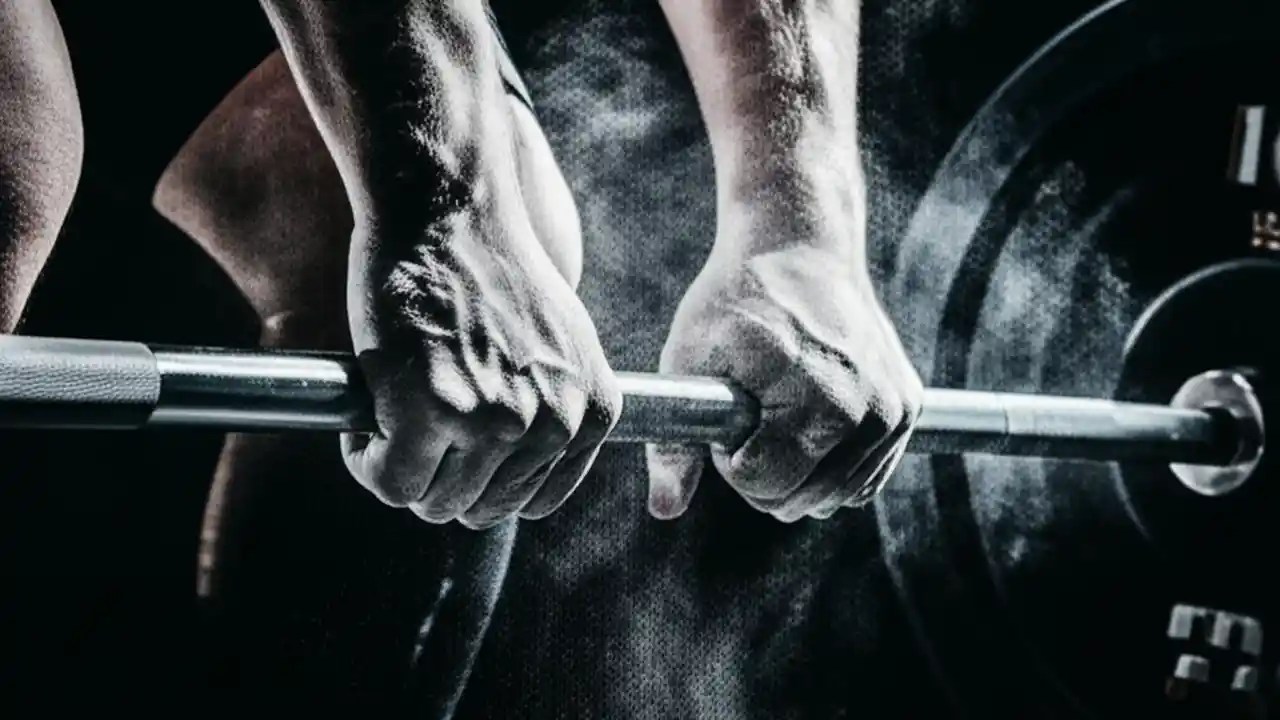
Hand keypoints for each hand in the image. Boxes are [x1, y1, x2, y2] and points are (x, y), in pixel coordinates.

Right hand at [343, 157, 618, 531]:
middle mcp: (555, 425)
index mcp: (594, 414)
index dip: (484, 476)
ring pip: (433, 503)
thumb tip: (514, 470)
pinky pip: (389, 482)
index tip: (457, 438)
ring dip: (401, 468)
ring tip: (392, 413)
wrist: (451, 210)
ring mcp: (496, 422)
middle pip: (480, 510)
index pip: (534, 500)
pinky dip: (365, 459)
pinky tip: (368, 413)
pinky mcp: (431, 411)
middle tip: (415, 424)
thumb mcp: (559, 346)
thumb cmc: (492, 270)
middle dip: (439, 476)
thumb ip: (553, 409)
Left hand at [646, 242, 922, 521]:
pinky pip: (865, 481)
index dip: (729, 458)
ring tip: (783, 410)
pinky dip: (833, 469)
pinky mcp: (908, 409)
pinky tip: (812, 426)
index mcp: (811, 398)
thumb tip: (665, 510)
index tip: (730, 412)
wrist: (800, 250)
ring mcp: (892, 411)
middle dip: (764, 469)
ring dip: (799, 471)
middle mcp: (864, 409)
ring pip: (835, 498)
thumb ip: (676, 443)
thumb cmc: (735, 303)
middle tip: (756, 409)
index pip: (762, 486)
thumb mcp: (690, 362)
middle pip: (799, 500)